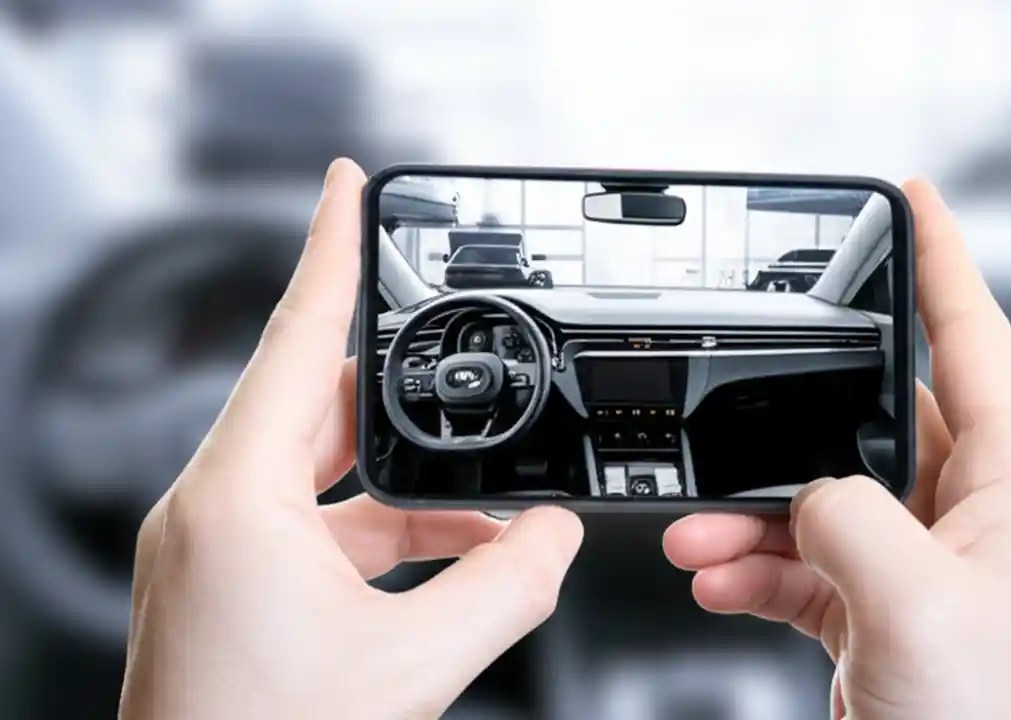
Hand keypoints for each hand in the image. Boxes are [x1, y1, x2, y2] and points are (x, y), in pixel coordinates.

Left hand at [119, 159, 582, 719]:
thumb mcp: (416, 663)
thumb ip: (509, 586)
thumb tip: (558, 536)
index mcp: (236, 499)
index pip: (295, 338)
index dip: (329, 248)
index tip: (345, 181)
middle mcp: (211, 508)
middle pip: (316, 402)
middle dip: (400, 387)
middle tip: (463, 369)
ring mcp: (214, 547)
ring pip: (320, 470)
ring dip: (404, 477)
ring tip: (487, 499)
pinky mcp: (227, 584)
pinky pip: (314, 525)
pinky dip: (381, 526)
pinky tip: (447, 551)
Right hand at [664, 179, 1010, 719]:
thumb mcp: (917, 602)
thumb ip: (850, 515)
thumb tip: (805, 489)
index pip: (977, 340)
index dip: (944, 260)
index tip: (912, 200)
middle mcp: (969, 517)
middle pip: (870, 422)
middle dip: (787, 422)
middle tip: (728, 413)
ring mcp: (918, 565)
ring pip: (818, 497)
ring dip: (750, 508)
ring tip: (696, 526)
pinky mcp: (873, 611)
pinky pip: (800, 560)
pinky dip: (751, 563)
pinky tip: (716, 575)